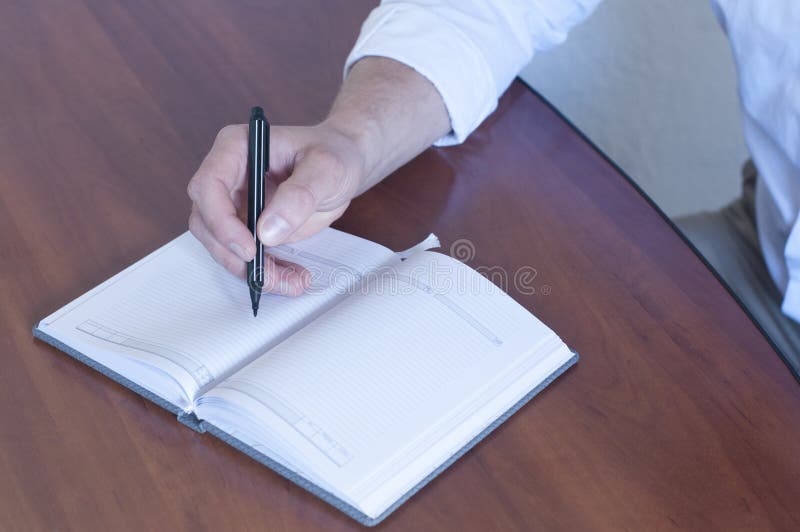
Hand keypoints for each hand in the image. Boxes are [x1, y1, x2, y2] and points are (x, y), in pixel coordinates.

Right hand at [187, 121, 367, 294]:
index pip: (208, 186)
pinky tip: (290, 279)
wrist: (345, 165)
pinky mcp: (247, 226)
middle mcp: (228, 176)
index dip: (221, 221)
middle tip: (267, 275)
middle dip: (233, 255)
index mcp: (236, 148)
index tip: (249, 248)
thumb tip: (267, 232)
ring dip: (250, 270)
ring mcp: (234, 203)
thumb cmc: (334, 154)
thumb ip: (299, 195)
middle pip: (206, 222)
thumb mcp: (326, 169)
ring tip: (290, 282)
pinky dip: (264, 273)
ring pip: (222, 245)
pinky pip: (244, 256)